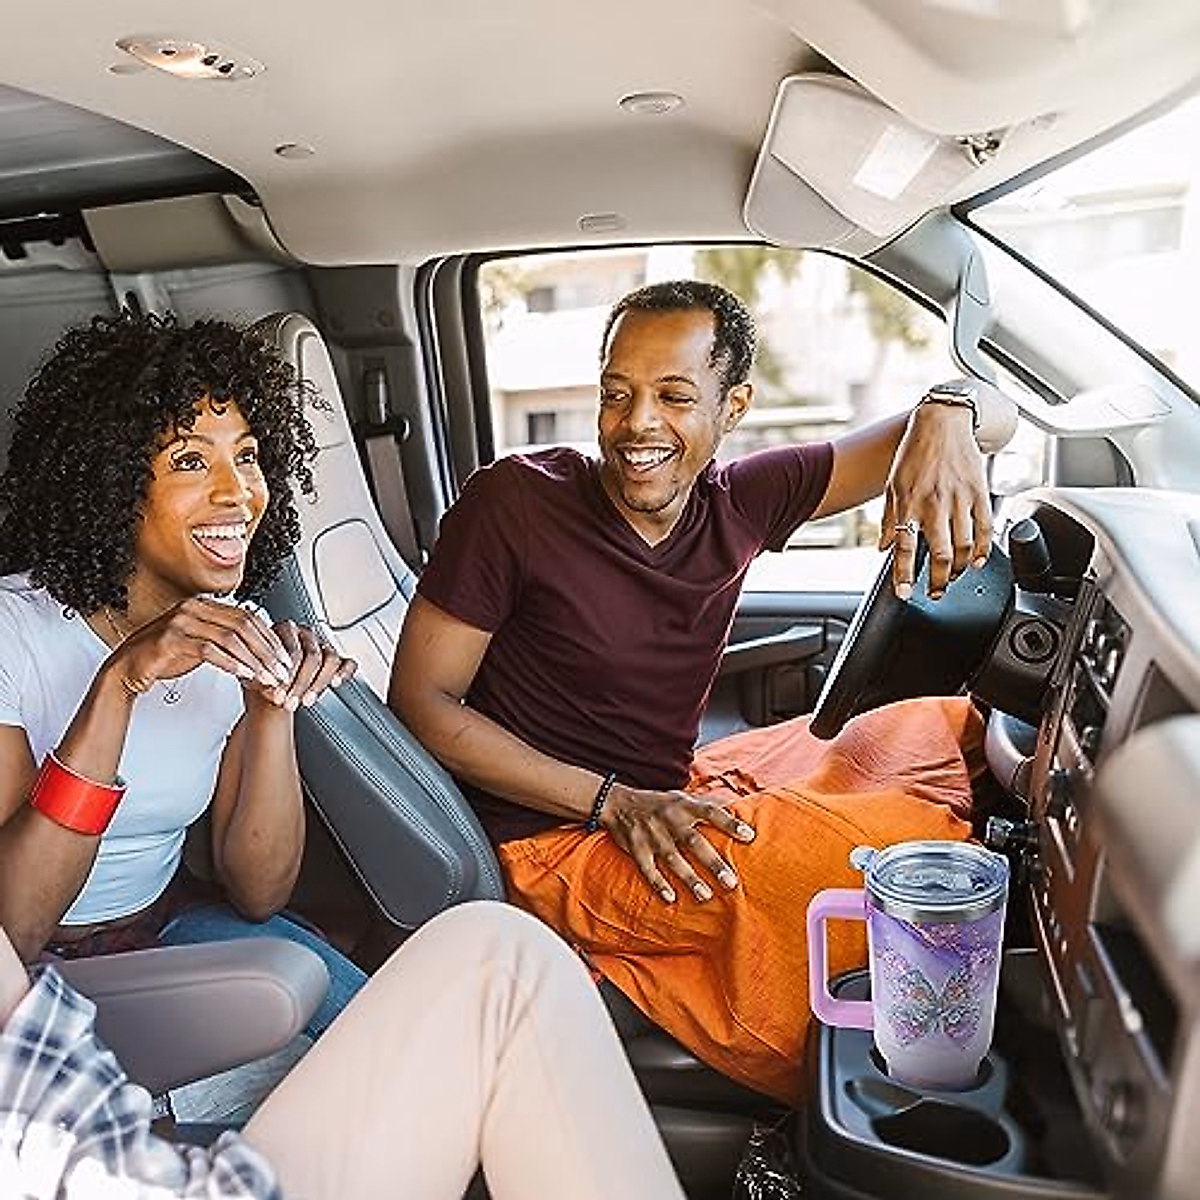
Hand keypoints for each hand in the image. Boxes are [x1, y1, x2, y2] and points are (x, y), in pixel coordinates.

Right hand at [110, 597, 297, 698]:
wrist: (127, 669)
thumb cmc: (165, 657)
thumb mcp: (202, 643)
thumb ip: (227, 640)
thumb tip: (263, 651)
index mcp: (204, 605)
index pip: (248, 617)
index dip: (270, 639)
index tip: (285, 658)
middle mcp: (194, 607)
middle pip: (244, 626)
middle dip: (267, 651)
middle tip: (283, 670)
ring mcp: (181, 621)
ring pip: (230, 638)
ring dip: (254, 660)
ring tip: (269, 678)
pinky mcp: (171, 639)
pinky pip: (209, 650)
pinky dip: (231, 664)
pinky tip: (245, 675)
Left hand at [261, 620, 356, 711]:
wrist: (268, 689)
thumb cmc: (262, 678)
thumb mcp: (256, 677)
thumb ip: (263, 680)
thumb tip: (273, 688)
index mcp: (286, 629)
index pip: (292, 650)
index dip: (286, 675)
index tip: (278, 694)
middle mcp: (307, 634)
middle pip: (312, 656)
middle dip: (301, 684)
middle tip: (290, 703)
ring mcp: (323, 645)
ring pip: (331, 660)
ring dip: (318, 684)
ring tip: (306, 701)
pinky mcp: (338, 659)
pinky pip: (348, 663)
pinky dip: (344, 672)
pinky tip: (336, 683)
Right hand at [600, 784, 755, 902]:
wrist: (618, 803)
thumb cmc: (660, 803)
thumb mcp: (681, 798)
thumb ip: (706, 807)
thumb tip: (738, 809)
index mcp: (684, 805)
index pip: (711, 812)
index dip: (730, 823)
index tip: (750, 836)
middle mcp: (669, 819)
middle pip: (694, 842)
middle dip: (712, 862)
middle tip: (731, 882)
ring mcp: (652, 835)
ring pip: (673, 859)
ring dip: (689, 878)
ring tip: (706, 896)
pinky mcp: (636, 848)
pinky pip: (648, 869)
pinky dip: (658, 883)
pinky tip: (671, 898)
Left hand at [878, 403, 991, 599]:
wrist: (942, 422)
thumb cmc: (914, 453)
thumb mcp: (892, 485)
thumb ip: (888, 519)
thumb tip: (883, 548)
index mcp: (909, 503)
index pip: (905, 547)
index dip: (904, 574)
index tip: (905, 593)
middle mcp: (935, 504)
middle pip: (941, 554)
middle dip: (939, 580)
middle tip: (936, 592)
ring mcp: (960, 499)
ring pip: (965, 547)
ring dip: (960, 569)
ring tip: (953, 577)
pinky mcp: (979, 493)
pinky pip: (986, 528)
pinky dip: (983, 549)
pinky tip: (977, 561)